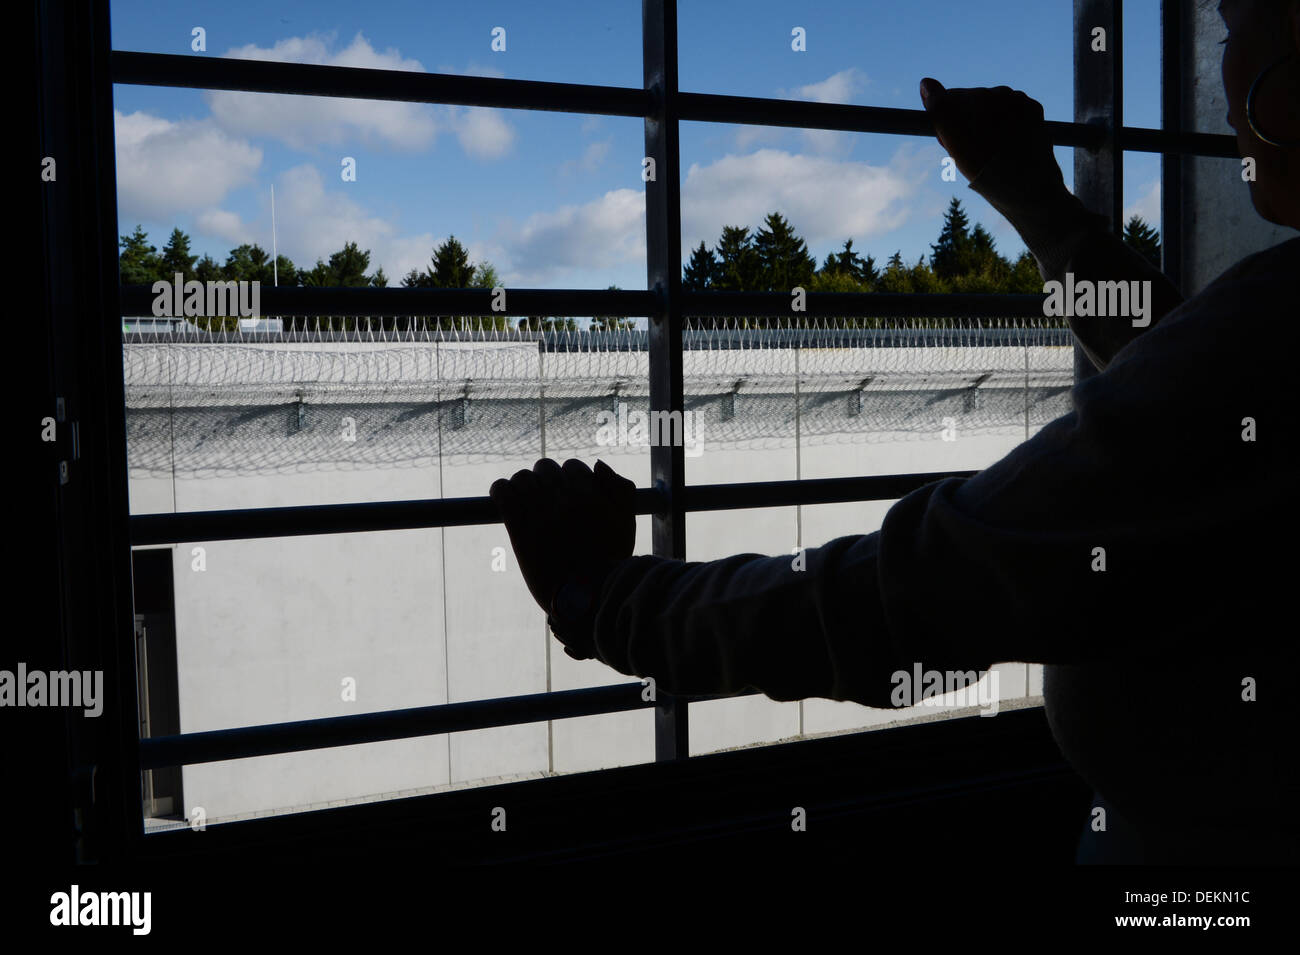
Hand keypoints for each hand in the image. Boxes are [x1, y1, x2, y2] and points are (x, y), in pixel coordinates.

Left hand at [489, 458, 635, 616]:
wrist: (584, 599)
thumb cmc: (609, 563)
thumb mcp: (626, 525)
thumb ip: (621, 491)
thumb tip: (598, 466)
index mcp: (591, 495)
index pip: (573, 467)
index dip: (570, 480)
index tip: (567, 495)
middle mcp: (564, 499)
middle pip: (546, 468)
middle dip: (546, 481)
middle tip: (546, 500)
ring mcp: (539, 513)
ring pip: (523, 478)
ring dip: (523, 486)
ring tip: (525, 501)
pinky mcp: (518, 528)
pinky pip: (502, 492)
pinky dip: (500, 490)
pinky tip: (502, 498)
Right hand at [919, 77, 1064, 191]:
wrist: (1030, 189)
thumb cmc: (987, 169)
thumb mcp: (953, 141)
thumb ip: (939, 108)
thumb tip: (926, 82)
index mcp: (975, 97)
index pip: (947, 100)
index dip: (944, 124)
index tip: (950, 144)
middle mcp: (998, 92)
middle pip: (970, 102)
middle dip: (965, 122)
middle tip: (970, 153)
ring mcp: (1018, 100)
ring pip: (991, 106)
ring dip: (986, 124)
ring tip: (990, 152)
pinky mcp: (1034, 109)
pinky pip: (1013, 112)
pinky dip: (1007, 125)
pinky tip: (1007, 145)